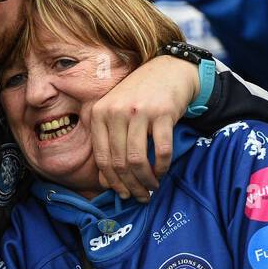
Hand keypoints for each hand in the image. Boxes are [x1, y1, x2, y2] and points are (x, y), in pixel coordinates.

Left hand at [89, 55, 197, 200]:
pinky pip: (161, 150)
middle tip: (140, 197)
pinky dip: (162, 167)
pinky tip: (163, 172)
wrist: (168, 71)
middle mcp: (115, 112)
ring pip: (138, 159)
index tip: (122, 194)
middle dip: (130, 185)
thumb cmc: (138, 98)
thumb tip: (105, 183)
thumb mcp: (115, 115)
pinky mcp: (162, 112)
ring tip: (152, 188)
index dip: (112, 181)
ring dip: (146, 180)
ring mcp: (138, 111)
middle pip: (119, 162)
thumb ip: (107, 144)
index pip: (102, 158)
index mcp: (99, 114)